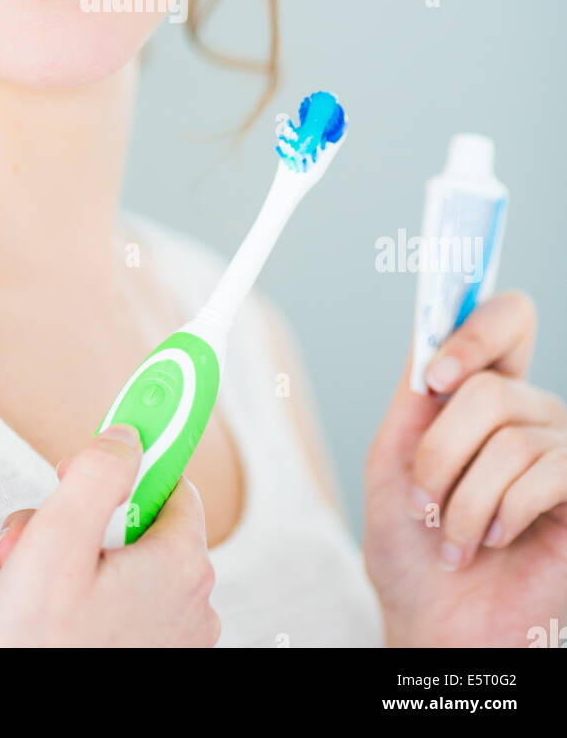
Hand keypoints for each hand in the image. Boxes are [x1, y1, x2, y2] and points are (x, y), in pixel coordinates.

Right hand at [0, 424, 219, 647]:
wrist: (16, 735)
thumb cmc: (37, 649)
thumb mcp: (56, 540)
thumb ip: (96, 472)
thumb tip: (128, 434)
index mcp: (179, 562)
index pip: (169, 478)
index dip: (123, 461)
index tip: (102, 442)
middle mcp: (187, 602)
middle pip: (122, 527)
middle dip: (58, 530)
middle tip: (16, 550)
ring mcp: (167, 641)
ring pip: (102, 572)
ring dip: (43, 573)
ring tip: (0, 598)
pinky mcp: (142, 663)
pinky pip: (101, 615)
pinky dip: (56, 611)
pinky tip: (11, 624)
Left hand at [364, 291, 566, 647]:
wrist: (433, 623)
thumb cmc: (410, 546)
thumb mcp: (392, 461)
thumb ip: (414, 398)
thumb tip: (431, 335)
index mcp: (484, 393)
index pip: (509, 320)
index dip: (478, 330)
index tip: (435, 374)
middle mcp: (531, 413)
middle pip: (490, 389)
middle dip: (441, 452)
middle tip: (425, 500)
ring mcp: (561, 451)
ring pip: (510, 438)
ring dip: (464, 500)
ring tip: (454, 539)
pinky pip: (547, 472)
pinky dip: (504, 513)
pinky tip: (496, 541)